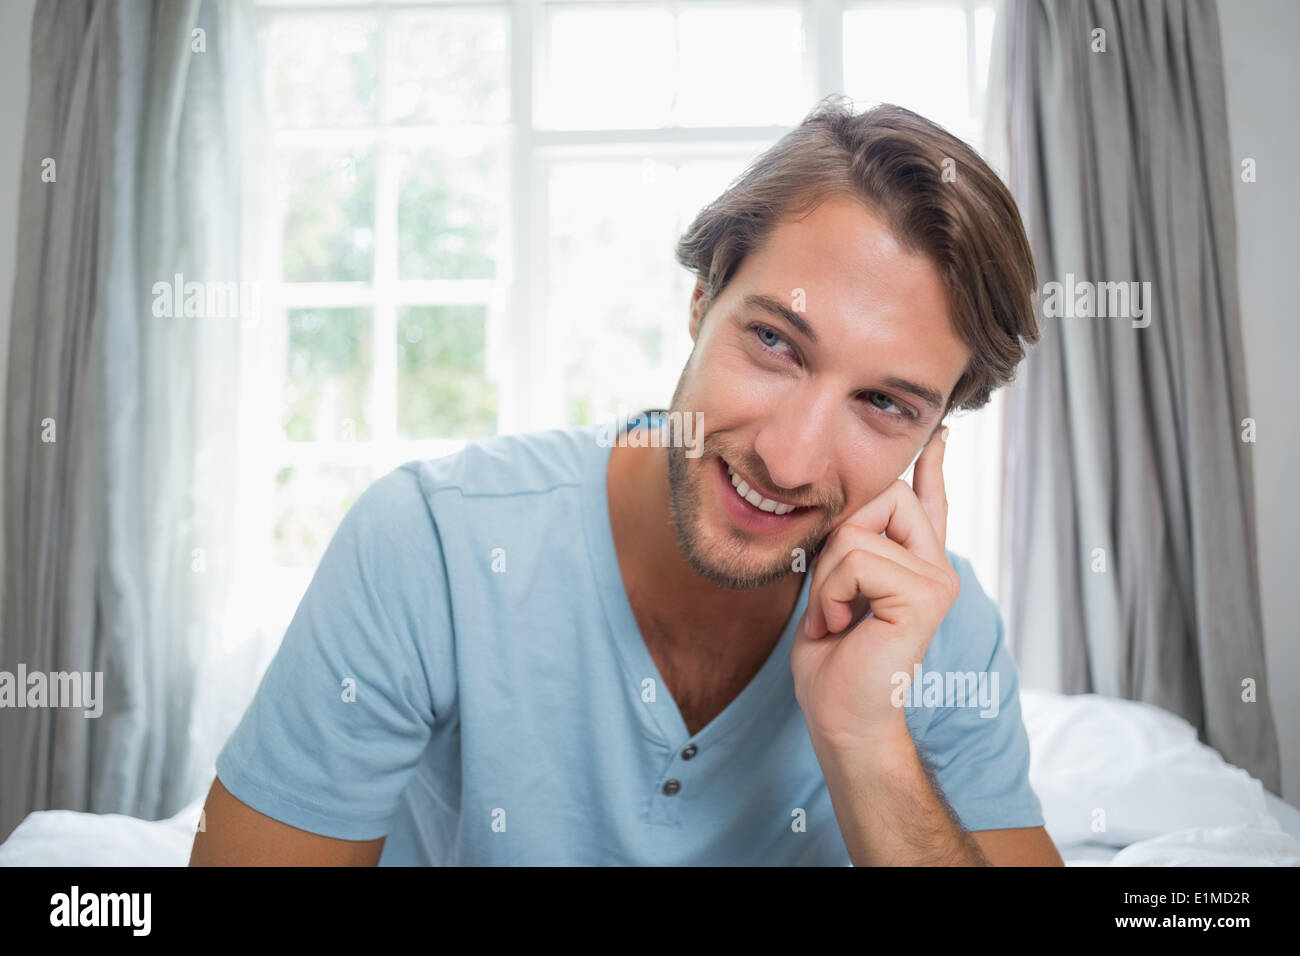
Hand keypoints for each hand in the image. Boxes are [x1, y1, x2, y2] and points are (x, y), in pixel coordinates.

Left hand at [791, 426, 959, 754]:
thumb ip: (850, 546)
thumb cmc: (832, 659)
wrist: (840, 715)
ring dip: (826, 579)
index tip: (941, 433)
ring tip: (836, 619)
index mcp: (915, 563)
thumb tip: (846, 502)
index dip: (933, 465)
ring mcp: (937, 578)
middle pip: (880, 495)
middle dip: (834, 545)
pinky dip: (832, 594)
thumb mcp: (833, 587)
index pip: (929, 502)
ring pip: (856, 533)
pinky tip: (843, 626)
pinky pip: (857, 559)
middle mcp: (935, 565)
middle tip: (832, 601)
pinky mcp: (926, 594)